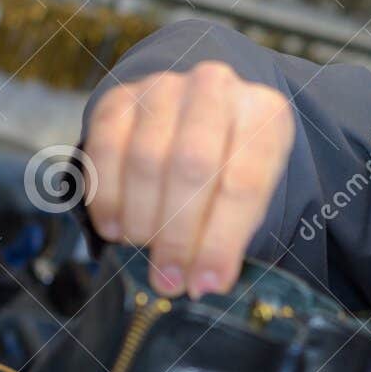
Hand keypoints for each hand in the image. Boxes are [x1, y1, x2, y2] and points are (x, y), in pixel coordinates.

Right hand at [82, 60, 295, 297]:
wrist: (204, 119)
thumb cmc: (234, 169)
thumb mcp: (252, 197)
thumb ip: (232, 235)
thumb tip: (202, 283)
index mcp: (265, 113)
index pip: (244, 183)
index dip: (222, 240)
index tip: (208, 283)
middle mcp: (216, 89)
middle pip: (192, 167)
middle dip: (178, 234)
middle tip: (169, 280)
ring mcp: (164, 88)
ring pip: (146, 159)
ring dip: (142, 219)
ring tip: (144, 252)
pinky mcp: (121, 98)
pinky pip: (105, 149)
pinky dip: (106, 196)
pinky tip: (115, 228)